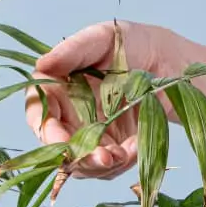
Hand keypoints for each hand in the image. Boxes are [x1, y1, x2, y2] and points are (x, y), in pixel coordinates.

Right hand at [25, 21, 185, 178]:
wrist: (167, 61)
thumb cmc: (130, 43)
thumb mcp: (101, 39)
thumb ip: (71, 51)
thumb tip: (42, 63)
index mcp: (56, 89)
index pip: (38, 116)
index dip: (46, 132)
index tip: (62, 143)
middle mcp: (68, 116)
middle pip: (60, 150)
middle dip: (80, 159)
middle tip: (104, 158)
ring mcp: (91, 135)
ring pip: (84, 166)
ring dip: (103, 165)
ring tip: (126, 152)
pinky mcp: (112, 149)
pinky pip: (110, 167)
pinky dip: (124, 161)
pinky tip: (137, 144)